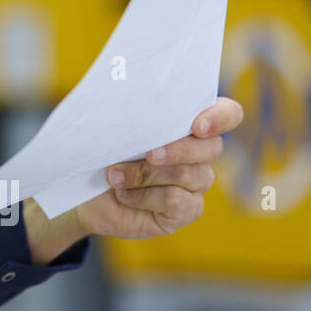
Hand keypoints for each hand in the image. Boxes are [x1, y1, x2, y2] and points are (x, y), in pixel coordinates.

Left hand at [75, 96, 244, 240]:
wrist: (82, 188)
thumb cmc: (100, 148)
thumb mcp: (111, 125)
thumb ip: (132, 113)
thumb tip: (134, 100)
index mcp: (189, 122)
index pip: (228, 114)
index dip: (220, 118)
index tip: (196, 126)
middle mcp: (200, 153)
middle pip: (211, 148)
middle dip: (176, 150)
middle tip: (148, 153)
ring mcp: (195, 183)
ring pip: (188, 175)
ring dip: (144, 174)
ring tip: (113, 175)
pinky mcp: (185, 210)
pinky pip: (176, 202)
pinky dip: (144, 197)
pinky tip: (123, 195)